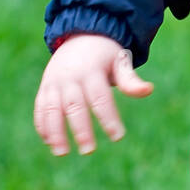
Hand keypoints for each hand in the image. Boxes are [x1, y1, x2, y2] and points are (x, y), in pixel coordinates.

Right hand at [34, 34, 153, 155]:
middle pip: (74, 106)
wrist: (80, 36)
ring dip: (55, 132)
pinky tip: (50, 143)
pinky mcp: (45, 88)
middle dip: (80, 129)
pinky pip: (40, 108)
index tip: (118, 137)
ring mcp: (54, 83)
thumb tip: (148, 90)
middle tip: (89, 151)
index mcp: (91, 71)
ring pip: (51, 109)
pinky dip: (42, 125)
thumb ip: (130, 80)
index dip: (108, 117)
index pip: (100, 97)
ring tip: (61, 153)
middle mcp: (70, 78)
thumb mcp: (120, 62)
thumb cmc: (106, 55)